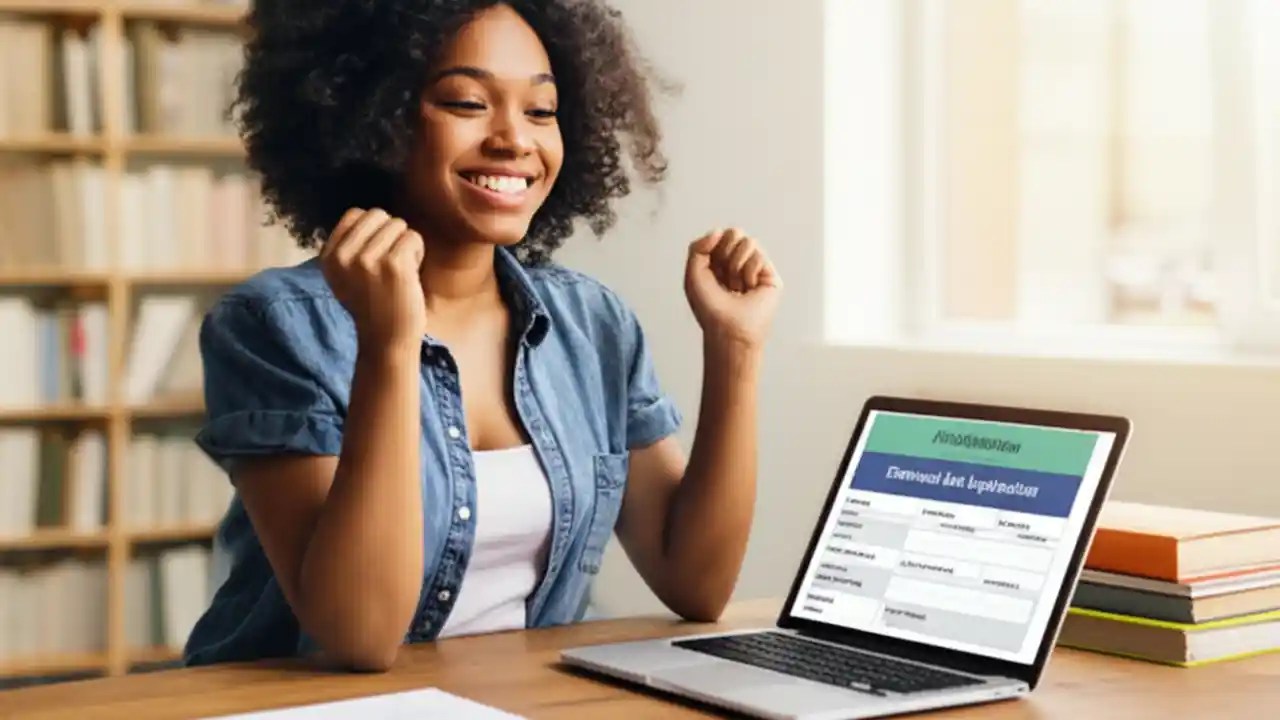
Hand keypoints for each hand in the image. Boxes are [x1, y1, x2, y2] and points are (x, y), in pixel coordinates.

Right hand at [320, 207, 426, 349]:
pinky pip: (412, 237)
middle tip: (391, 264)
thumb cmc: (374, 304)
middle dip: (391, 234)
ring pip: (398, 224)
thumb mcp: (346, 274)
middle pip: (378, 215)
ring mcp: (367, 260)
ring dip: (405, 245)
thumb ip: (350, 245)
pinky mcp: (393, 265)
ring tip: (399, 271)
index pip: (355, 214)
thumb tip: (365, 213)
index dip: (374, 231)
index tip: (375, 258)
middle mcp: (344, 256)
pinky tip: (410, 275)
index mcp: (329, 256)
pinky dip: (418, 252)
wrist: (387, 339)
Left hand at [683, 228, 782, 349]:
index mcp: (719, 261)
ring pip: (748, 241)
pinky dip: (748, 273)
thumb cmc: (709, 307)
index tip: (710, 267)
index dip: (713, 247)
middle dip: (725, 253)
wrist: (727, 328)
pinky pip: (759, 256)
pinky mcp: (770, 276)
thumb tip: (719, 231)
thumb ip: (697, 247)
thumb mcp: (692, 274)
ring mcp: (755, 268)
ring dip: (736, 265)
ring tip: (736, 286)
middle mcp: (738, 263)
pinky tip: (748, 288)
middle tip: (724, 277)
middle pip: (735, 232)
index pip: (719, 235)